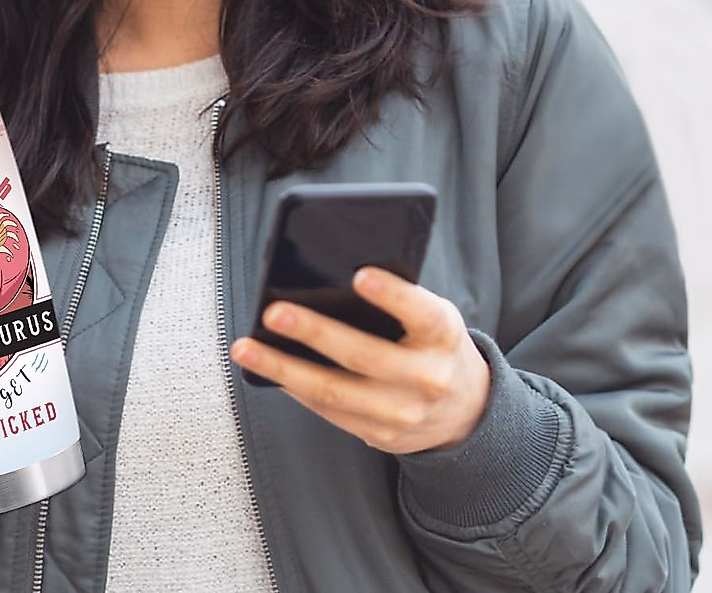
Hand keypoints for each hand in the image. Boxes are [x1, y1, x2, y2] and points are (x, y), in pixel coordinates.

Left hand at [231, 267, 489, 453]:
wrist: (466, 411)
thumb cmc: (433, 345)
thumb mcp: (431, 316)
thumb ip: (396, 301)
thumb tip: (329, 279)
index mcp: (443, 336)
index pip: (422, 313)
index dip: (393, 295)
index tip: (360, 275)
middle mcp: (427, 378)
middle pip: (364, 356)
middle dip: (314, 333)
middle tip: (274, 312)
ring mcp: (402, 413)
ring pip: (334, 392)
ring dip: (283, 369)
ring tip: (246, 347)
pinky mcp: (379, 435)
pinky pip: (327, 411)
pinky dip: (292, 388)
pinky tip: (266, 367)